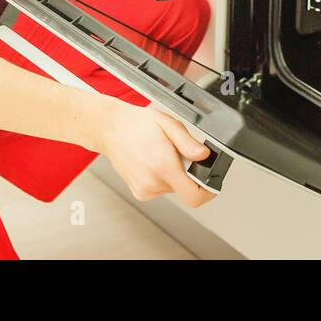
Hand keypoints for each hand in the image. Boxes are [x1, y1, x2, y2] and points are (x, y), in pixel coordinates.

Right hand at [95, 102, 214, 207]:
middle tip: (175, 153)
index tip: (210, 182)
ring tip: (160, 154)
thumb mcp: (168, 124)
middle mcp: (153, 182)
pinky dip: (162, 177)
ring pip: (173, 188)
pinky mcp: (140, 192)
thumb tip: (204, 156)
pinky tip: (152, 161)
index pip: (194, 196)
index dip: (207, 192)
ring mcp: (145, 190)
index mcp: (163, 166)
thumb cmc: (136, 124)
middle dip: (186, 172)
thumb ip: (188, 142)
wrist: (110, 129)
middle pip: (185, 188)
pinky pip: (161, 188)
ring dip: (173, 173)